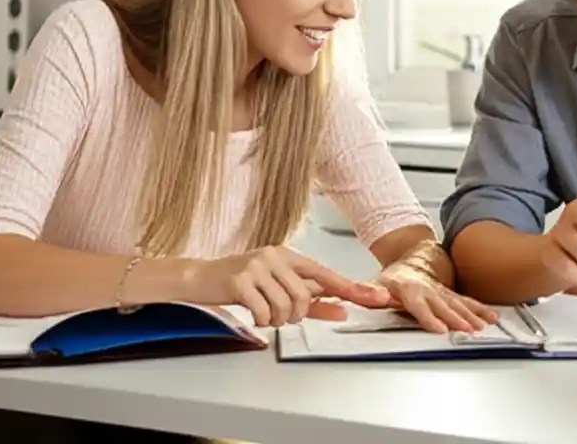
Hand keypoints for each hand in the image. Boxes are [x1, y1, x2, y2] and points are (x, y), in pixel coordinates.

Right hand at [191, 246, 390, 326]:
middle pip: (304, 297)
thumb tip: (342, 310)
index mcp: (288, 256)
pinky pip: (265, 312)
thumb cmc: (242, 284)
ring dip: (276, 319)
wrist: (201, 279)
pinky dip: (261, 320)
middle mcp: (275, 256)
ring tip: (263, 311)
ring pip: (286, 307)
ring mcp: (257, 266)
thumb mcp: (279, 289)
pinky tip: (252, 312)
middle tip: (279, 314)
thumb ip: (312, 301)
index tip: (374, 296)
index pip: (326, 274)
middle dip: (294, 315)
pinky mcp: (240, 280)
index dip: (351, 288)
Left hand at [373, 263, 499, 333]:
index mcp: (409, 289)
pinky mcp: (451, 294)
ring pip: (458, 303)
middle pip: (444, 306)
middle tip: (469, 330)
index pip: (419, 305)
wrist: (408, 261)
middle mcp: (429, 289)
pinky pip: (467, 302)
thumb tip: (375, 296)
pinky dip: (480, 309)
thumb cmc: (391, 279)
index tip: (440, 328)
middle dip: (457, 318)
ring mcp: (442, 292)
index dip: (429, 317)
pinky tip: (491, 317)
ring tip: (482, 326)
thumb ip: (369, 292)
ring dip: (471, 315)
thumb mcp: (374, 283)